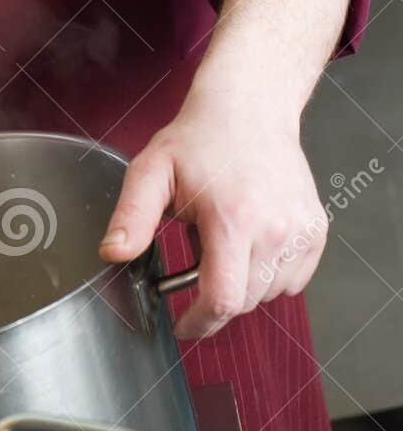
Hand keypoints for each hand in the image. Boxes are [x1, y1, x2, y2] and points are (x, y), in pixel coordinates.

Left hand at [97, 88, 327, 339]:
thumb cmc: (199, 138)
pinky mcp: (316, 230)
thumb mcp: (152, 170)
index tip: (182, 324)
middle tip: (196, 258)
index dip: (199, 322)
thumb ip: (132, 216)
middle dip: (213, 296)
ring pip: (269, 294)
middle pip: (243, 302)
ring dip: (242, 283)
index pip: (222, 300)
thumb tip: (113, 254)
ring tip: (224, 239)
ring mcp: (301, 231)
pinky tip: (251, 242)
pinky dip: (270, 275)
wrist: (250, 107)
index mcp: (233, 219)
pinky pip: (293, 280)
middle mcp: (275, 229)